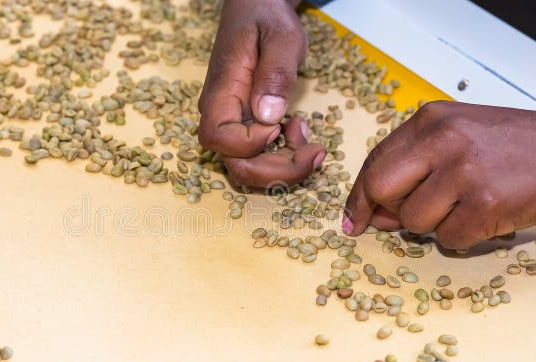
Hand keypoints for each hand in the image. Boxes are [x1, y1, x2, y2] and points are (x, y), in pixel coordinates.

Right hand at [198, 0, 325, 187]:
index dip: (250, 145)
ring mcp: (234, 124)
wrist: (257, 8)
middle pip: (237, 165)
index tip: (280, 126)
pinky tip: (299, 131)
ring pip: (250, 168)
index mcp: (221, 92)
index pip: (218, 138)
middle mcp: (221, 115)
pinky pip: (261, 156)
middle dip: (278, 171)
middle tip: (316, 153)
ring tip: (311, 140)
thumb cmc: (265, 17)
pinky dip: (286, 156)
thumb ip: (275, 73)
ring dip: (286, 166)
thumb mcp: (280, 36)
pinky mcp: (248, 127)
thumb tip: (269, 116)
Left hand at [343, 101, 535, 248]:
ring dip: (434, 225)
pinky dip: (462, 237)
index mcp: (430, 120)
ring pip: (414, 221)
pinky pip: (448, 239)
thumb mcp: (457, 131)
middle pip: (381, 190)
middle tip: (403, 218)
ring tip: (465, 204)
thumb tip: (375, 212)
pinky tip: (483, 216)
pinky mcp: (484, 206)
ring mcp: (463, 174)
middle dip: (387, 212)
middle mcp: (442, 141)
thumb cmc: (513, 143)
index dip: (359, 197)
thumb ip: (414, 162)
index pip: (375, 163)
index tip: (353, 220)